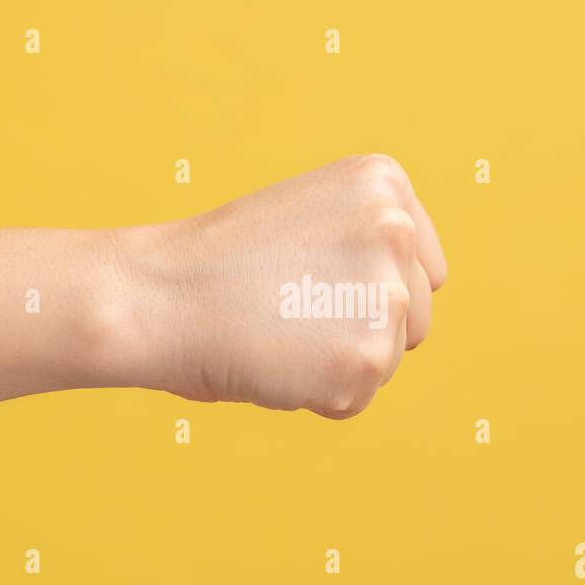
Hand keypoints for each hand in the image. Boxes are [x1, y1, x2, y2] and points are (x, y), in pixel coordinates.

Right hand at [112, 155, 446, 418]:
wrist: (159, 297)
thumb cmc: (220, 264)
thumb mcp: (312, 217)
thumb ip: (367, 243)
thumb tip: (411, 302)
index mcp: (383, 184)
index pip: (425, 271)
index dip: (372, 292)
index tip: (318, 287)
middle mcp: (395, 232)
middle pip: (417, 320)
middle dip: (363, 331)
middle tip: (290, 312)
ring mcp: (385, 296)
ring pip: (389, 362)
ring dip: (336, 363)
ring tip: (277, 332)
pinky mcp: (365, 358)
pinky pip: (355, 400)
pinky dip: (315, 397)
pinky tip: (273, 361)